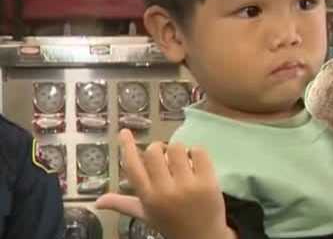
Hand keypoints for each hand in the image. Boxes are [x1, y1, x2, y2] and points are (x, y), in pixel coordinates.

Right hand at [94, 129, 235, 238]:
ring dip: (178, 151)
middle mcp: (164, 191)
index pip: (133, 167)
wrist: (202, 238)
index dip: (127, 147)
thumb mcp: (146, 214)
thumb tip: (97, 201)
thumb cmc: (171, 223)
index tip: (125, 131)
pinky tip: (196, 165)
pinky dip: (196, 153)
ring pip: (177, 148)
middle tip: (166, 158)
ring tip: (182, 163)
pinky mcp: (208, 182)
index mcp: (147, 197)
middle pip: (154, 152)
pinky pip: (198, 151)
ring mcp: (187, 186)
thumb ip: (123, 204)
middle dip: (159, 149)